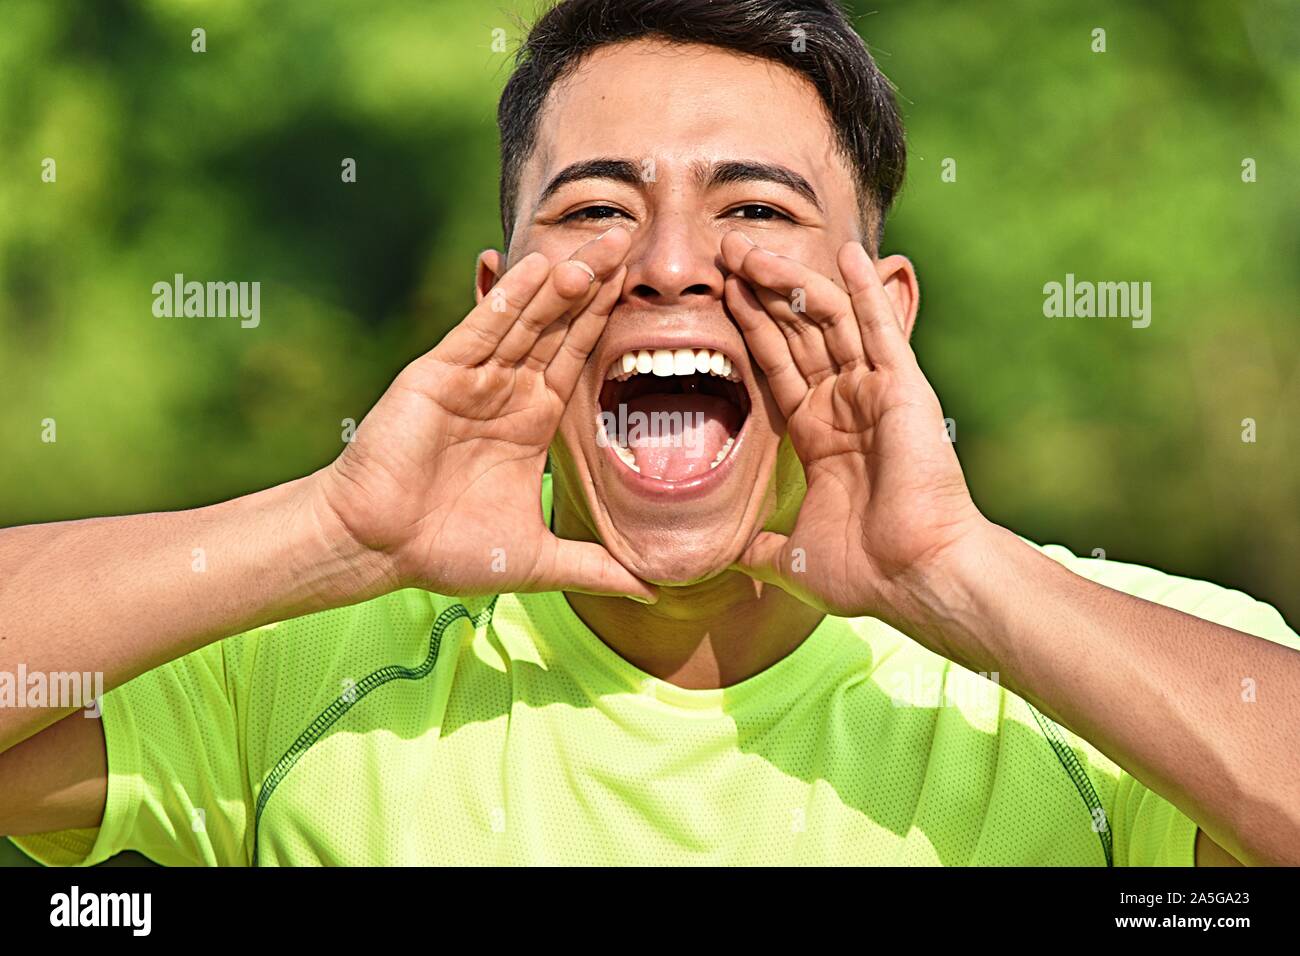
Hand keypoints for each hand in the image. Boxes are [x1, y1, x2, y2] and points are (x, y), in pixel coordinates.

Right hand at [312, 226, 657, 602]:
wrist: (375, 548)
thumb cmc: (444, 552)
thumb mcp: (536, 561)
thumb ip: (593, 568)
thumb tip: (652, 589)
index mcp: (532, 423)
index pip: (579, 362)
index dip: (609, 326)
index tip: (647, 294)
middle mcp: (507, 392)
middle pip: (560, 328)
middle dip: (596, 287)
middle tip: (635, 242)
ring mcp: (473, 379)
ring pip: (527, 321)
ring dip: (563, 284)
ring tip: (603, 248)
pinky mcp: (439, 375)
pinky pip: (480, 329)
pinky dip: (508, 298)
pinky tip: (538, 268)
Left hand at [719, 231, 989, 621]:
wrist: (913, 578)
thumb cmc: (865, 572)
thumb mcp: (793, 557)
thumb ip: (760, 549)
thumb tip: (728, 559)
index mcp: (818, 435)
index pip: (776, 365)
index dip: (749, 327)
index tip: (720, 293)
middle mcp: (844, 405)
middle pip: (795, 331)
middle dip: (759, 289)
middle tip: (724, 249)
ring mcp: (872, 392)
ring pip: (826, 320)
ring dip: (789, 281)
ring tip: (748, 248)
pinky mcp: (902, 388)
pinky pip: (879, 330)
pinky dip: (864, 291)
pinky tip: (845, 253)